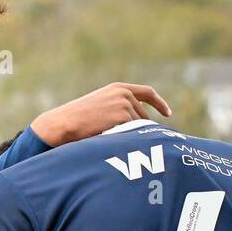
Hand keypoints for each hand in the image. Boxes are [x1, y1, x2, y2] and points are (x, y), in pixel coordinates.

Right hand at [30, 82, 170, 146]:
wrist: (64, 123)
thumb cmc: (77, 119)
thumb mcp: (99, 105)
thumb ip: (117, 107)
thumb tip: (137, 121)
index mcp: (118, 88)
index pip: (147, 93)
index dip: (159, 104)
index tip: (167, 114)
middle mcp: (124, 94)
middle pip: (143, 116)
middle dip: (138, 130)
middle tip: (129, 142)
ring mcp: (124, 104)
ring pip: (137, 126)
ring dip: (128, 136)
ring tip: (109, 139)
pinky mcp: (123, 117)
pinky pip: (131, 133)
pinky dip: (124, 139)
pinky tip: (109, 140)